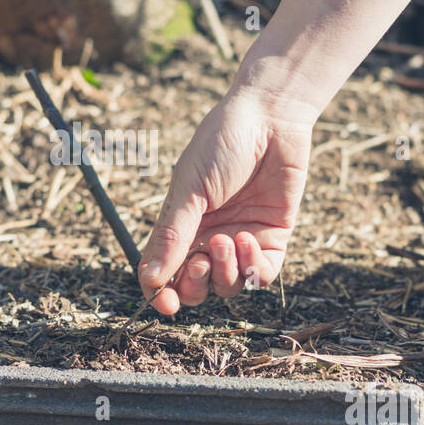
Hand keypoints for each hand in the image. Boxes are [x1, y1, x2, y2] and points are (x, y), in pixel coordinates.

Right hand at [137, 90, 312, 314]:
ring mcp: (241, 240)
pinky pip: (262, 274)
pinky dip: (253, 268)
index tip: (165, 305)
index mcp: (182, 227)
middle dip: (197, 285)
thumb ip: (172, 236)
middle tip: (201, 261)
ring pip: (229, 286)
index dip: (163, 296)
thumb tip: (150, 280)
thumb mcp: (189, 190)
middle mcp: (209, 238)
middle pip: (197, 288)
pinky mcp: (274, 237)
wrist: (270, 119)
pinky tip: (248, 240)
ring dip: (226, 272)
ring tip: (229, 239)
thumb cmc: (221, 144)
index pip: (166, 274)